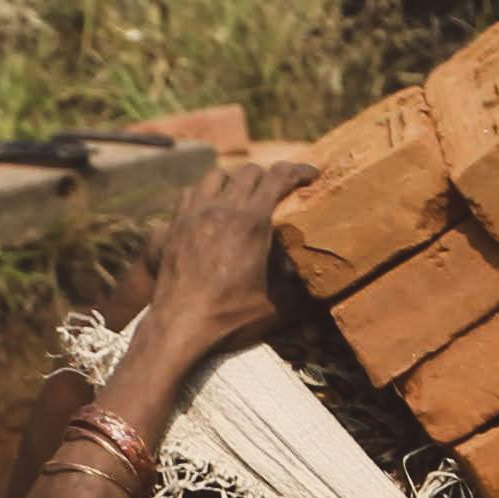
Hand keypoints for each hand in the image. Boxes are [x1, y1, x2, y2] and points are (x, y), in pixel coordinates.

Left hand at [133, 157, 292, 365]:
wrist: (178, 327)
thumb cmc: (228, 319)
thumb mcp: (276, 309)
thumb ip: (302, 294)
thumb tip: (324, 292)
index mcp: (251, 223)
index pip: (279, 177)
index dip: (300, 170)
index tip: (311, 174)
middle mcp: (222, 210)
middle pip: (250, 172)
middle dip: (269, 176)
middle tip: (279, 190)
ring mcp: (194, 215)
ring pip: (216, 176)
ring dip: (234, 180)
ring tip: (242, 195)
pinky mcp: (174, 227)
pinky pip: (190, 194)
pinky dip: (203, 194)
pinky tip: (209, 210)